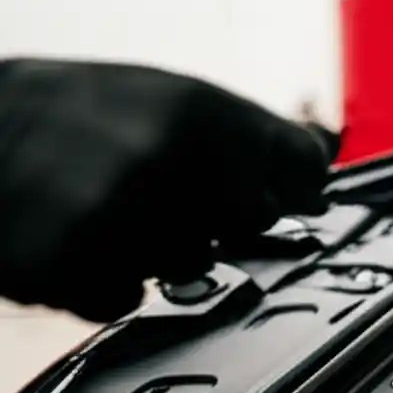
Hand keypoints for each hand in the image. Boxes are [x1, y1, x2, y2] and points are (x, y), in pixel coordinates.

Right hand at [0, 59, 331, 321]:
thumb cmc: (71, 107)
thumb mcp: (171, 96)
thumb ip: (251, 133)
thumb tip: (320, 166)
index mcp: (203, 112)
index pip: (304, 170)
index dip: (289, 181)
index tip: (274, 181)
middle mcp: (170, 161)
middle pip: (252, 223)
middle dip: (218, 211)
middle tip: (158, 181)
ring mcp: (122, 216)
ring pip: (189, 263)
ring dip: (155, 244)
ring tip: (104, 199)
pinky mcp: (74, 267)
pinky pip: (124, 296)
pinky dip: (101, 277)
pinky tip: (74, 232)